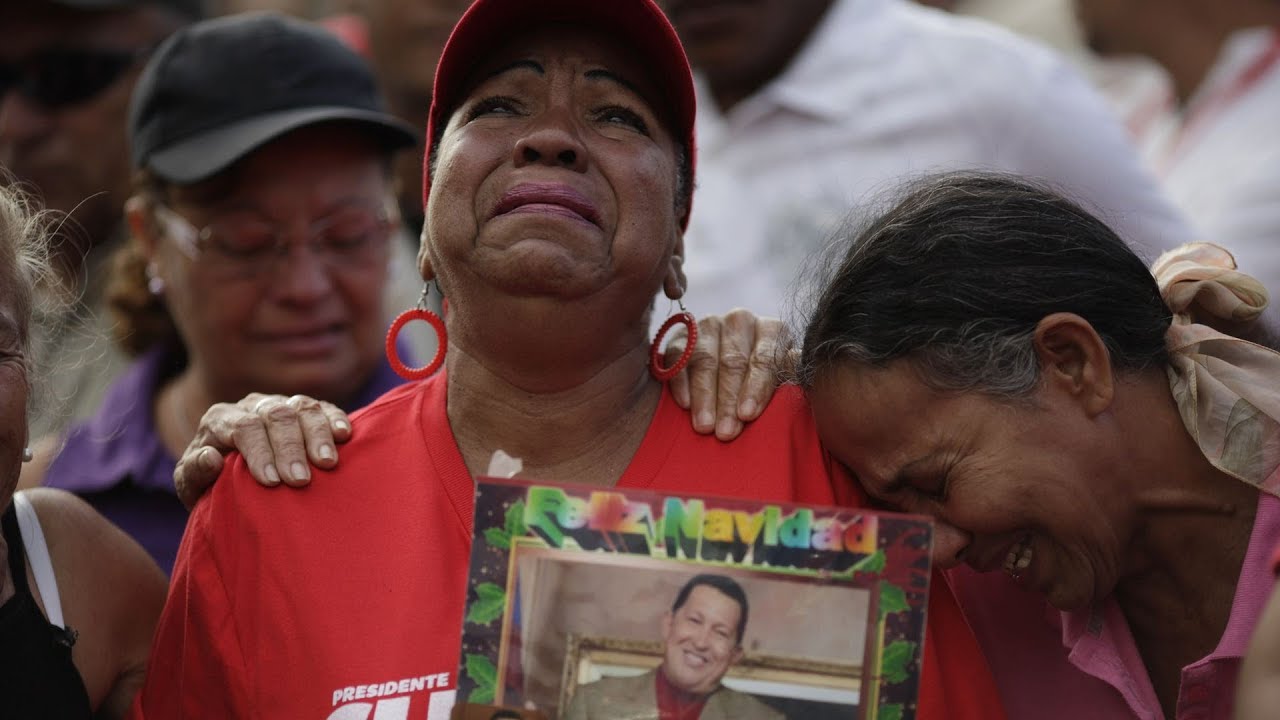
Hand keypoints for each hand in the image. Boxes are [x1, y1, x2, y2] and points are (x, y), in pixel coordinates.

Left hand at [173, 393, 351, 508]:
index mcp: (221, 419)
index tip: (271, 482)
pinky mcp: (305, 412)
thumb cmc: (210, 486)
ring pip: (302, 407)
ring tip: (327, 463)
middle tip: (300, 480)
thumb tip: (212, 457)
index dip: (259, 452)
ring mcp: (281, 405)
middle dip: (289, 448)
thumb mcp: (191, 486)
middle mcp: (252, 406)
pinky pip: (323, 407)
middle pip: (275, 416)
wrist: (228, 479)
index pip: (243, 427)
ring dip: (317, 434)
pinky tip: (344, 436)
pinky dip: (335, 419)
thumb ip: (194, 473)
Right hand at [666, 309, 792, 440]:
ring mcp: (710, 324)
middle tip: (725, 431)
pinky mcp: (683, 334)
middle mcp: (741, 321)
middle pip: (732, 361)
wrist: (734, 374)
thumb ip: (794, 379)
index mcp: (772, 330)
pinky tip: (685, 405)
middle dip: (728, 399)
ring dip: (704, 395)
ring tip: (704, 426)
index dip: (756, 387)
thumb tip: (813, 386)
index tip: (748, 415)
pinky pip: (677, 355)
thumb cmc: (766, 386)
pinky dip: (680, 381)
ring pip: (704, 358)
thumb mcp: (786, 380)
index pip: (764, 358)